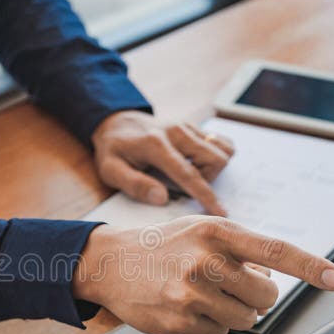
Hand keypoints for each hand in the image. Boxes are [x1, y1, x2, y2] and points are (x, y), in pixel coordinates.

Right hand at [73, 216, 333, 333]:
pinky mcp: (178, 321)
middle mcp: (205, 261)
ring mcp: (190, 294)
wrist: (109, 263)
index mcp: (217, 232)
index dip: (310, 266)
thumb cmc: (161, 246)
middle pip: (266, 297)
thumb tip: (272, 279)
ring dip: (233, 312)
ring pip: (245, 320)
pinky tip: (184, 307)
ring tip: (203, 294)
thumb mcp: (200, 231)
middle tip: (232, 286)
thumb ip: (240, 251)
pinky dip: (208, 324)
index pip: (275, 250)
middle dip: (257, 297)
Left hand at [91, 110, 232, 215]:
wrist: (116, 121)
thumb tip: (162, 198)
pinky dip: (214, 155)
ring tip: (189, 173)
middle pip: (215, 159)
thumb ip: (135, 185)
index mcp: (155, 145)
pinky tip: (196, 162)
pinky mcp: (192, 126)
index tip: (220, 212)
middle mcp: (176, 131)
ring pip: (222, 149)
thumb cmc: (113, 150)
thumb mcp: (111, 170)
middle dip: (208, 179)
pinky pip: (219, 141)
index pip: (188, 173)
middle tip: (184, 185)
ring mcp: (187, 126)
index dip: (205, 195)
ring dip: (212, 167)